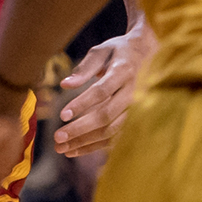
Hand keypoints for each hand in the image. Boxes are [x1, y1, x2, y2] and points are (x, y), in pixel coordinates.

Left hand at [55, 22, 154, 156]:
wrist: (144, 55)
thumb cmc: (117, 52)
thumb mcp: (100, 51)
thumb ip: (83, 68)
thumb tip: (65, 85)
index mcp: (123, 71)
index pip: (102, 91)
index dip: (82, 104)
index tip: (62, 115)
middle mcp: (132, 92)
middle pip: (106, 115)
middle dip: (80, 129)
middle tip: (57, 137)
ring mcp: (134, 109)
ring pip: (110, 130)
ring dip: (85, 142)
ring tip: (61, 148)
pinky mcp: (131, 119)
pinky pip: (114, 137)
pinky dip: (94, 146)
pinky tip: (73, 150)